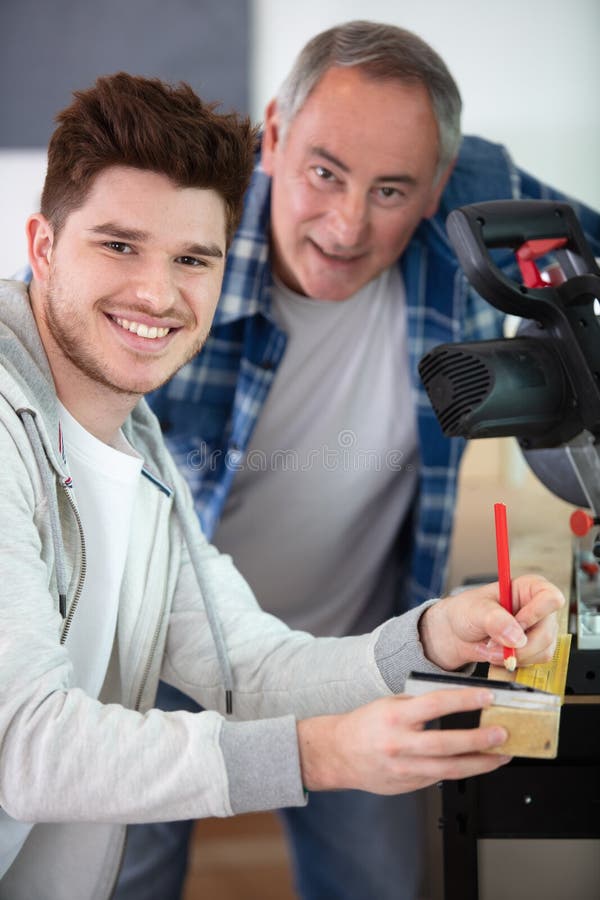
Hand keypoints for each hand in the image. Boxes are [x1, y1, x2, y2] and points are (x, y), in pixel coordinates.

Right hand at [298, 688, 510, 793]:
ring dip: (480, 763)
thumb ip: (419, 705)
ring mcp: (405, 769)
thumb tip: (455, 703)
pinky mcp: (409, 785)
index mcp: (395, 716)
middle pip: (447, 744)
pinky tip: (476, 764)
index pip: (435, 705)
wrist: (338, 754)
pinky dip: (461, 770)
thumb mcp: (389, 704)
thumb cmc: (365, 725)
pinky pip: (441, 777)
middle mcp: (400, 744)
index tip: (487, 697)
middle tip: (502, 733)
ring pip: (450, 769)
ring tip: (501, 755)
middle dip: (479, 740)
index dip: (464, 700)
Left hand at [419, 574, 563, 670]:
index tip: (516, 624)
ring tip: (491, 647)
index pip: (551, 598)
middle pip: (547, 632)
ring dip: (514, 656)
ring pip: (543, 651)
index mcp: (529, 588)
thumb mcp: (475, 610)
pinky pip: (535, 663)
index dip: (535, 614)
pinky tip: (498, 655)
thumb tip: (516, 637)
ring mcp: (540, 630)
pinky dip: (515, 663)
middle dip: (519, 645)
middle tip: (493, 644)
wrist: (457, 633)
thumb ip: (494, 619)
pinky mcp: (536, 649)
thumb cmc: (466, 612)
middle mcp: (540, 609)